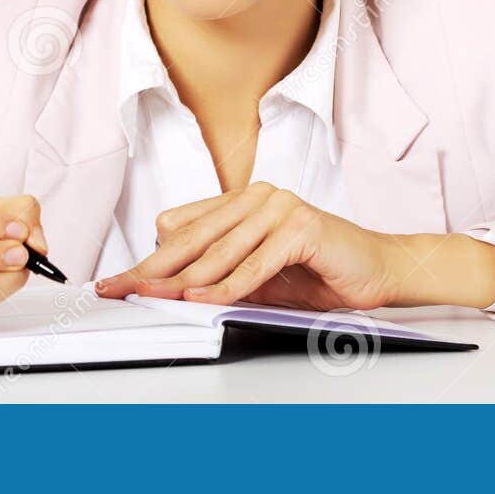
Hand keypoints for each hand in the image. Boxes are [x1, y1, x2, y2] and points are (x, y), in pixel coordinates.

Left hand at [92, 183, 401, 309]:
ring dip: (188, 279)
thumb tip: (171, 288)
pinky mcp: (303, 226)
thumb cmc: (319, 271)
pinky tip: (208, 298)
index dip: (149, 259)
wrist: (376, 269)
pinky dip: (232, 284)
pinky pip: (258, 261)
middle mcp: (258, 197)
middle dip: (155, 269)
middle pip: (194, 237)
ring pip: (223, 249)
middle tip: (124, 290)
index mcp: (242, 203)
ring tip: (158, 297)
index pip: (183, 228)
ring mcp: (280, 207)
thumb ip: (221, 275)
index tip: (118, 282)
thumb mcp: (259, 277)